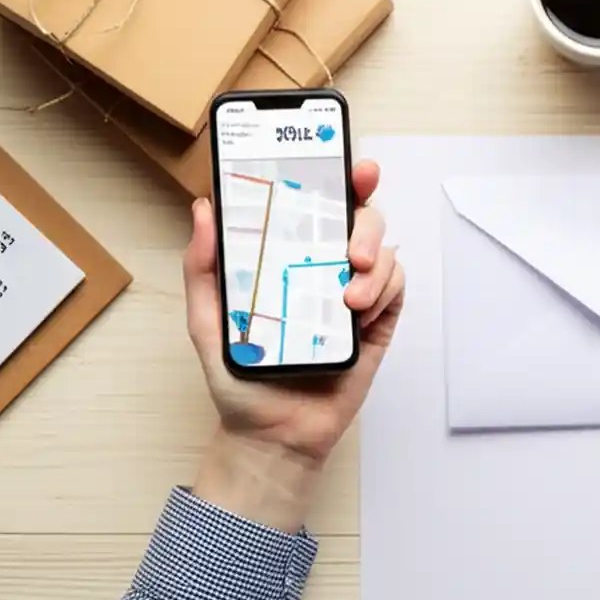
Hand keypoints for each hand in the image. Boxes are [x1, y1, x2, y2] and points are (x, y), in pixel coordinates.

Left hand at [182, 160, 404, 530]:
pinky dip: (384, 290)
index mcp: (288, 258)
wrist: (273, 436)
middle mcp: (325, 269)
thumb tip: (204, 210)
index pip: (315, 205)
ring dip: (375, 263)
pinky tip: (358, 311)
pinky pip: (396, 290)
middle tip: (352, 245)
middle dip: (365, 217)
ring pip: (384, 252)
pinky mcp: (378, 326)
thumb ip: (204, 267)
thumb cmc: (241, 380)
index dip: (336, 176)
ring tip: (351, 295)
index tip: (348, 163)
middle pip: (359, 219)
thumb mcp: (207, 320)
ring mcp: (355, 296)